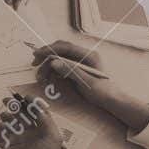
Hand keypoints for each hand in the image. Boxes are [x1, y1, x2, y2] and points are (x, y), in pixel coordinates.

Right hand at [0, 98, 63, 148]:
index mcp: (42, 131)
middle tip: (9, 100)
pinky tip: (3, 127)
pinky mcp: (4, 145)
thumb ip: (46, 119)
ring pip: (9, 121)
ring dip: (7, 115)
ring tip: (6, 115)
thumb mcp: (53, 136)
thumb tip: (36, 105)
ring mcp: (16, 139)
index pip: (37, 113)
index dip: (32, 104)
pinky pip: (0, 131)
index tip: (26, 97)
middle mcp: (29, 134)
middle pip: (21, 114)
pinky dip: (0, 127)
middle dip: (15, 105)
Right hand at [34, 41, 148, 133]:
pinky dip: (54, 71)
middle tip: (35, 65)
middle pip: (62, 50)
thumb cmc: (104, 93)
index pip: (66, 47)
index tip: (37, 55)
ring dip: (49, 66)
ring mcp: (82, 62)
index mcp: (89, 55)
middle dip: (46, 56)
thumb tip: (54, 62)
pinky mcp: (79, 70)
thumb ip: (70, 71)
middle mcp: (85, 56)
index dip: (50, 49)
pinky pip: (63, 66)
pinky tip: (49, 78)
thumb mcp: (86, 83)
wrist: (113, 101)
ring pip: (61, 58)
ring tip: (41, 77)